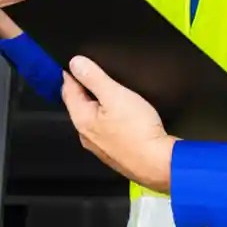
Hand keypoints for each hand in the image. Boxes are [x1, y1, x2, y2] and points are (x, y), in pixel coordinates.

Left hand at [61, 55, 176, 192]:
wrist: (159, 163)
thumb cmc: (138, 133)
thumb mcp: (115, 95)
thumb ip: (94, 77)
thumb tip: (76, 63)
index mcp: (82, 119)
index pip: (68, 90)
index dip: (71, 74)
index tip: (76, 63)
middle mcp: (87, 135)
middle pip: (78, 104)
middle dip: (82, 88)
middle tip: (90, 73)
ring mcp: (100, 145)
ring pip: (92, 117)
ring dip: (96, 103)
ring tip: (107, 91)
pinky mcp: (114, 151)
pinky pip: (105, 128)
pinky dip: (108, 117)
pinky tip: (120, 115)